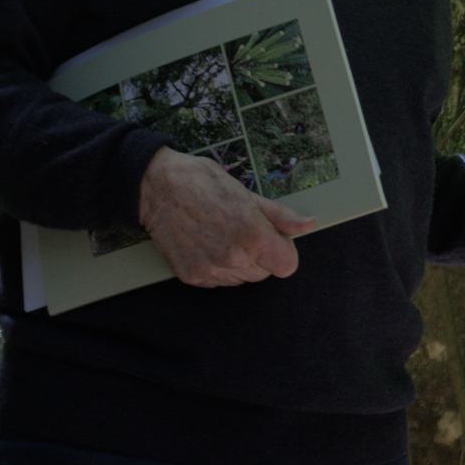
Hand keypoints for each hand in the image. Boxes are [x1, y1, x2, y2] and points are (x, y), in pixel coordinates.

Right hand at [137, 147, 315, 286]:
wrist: (157, 187)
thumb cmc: (202, 183)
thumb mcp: (247, 194)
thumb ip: (280, 216)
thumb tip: (308, 224)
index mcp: (251, 236)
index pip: (287, 265)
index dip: (283, 250)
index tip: (273, 237)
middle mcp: (232, 258)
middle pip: (264, 272)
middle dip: (261, 254)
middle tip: (243, 229)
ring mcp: (209, 270)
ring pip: (242, 278)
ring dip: (240, 262)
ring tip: (224, 234)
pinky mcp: (191, 276)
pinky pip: (219, 280)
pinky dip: (219, 267)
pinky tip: (208, 243)